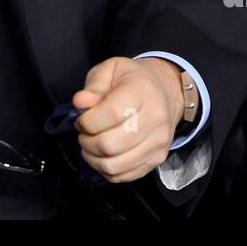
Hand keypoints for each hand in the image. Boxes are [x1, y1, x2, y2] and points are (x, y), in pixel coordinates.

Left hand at [72, 56, 184, 182]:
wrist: (166, 91)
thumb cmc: (133, 79)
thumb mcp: (110, 69)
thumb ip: (93, 86)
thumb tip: (80, 103)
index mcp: (142, 91)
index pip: (111, 114)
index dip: (88, 121)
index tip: (81, 118)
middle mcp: (155, 119)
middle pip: (110, 145)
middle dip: (87, 142)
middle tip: (84, 132)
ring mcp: (158, 143)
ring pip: (115, 165)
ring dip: (94, 158)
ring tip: (91, 144)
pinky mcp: (157, 160)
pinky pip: (124, 176)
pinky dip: (106, 169)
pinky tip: (103, 155)